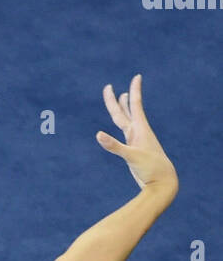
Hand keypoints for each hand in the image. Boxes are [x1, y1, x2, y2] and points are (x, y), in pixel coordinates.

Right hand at [97, 75, 177, 197]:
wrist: (162, 184)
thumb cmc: (151, 170)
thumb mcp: (132, 157)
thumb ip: (114, 146)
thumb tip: (98, 134)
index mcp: (141, 130)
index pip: (136, 105)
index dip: (135, 90)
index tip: (137, 76)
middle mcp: (138, 133)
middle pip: (124, 112)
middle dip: (116, 100)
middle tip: (108, 87)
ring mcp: (136, 141)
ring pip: (126, 121)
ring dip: (122, 109)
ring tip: (122, 97)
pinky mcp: (134, 150)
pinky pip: (124, 133)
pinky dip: (120, 127)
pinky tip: (122, 126)